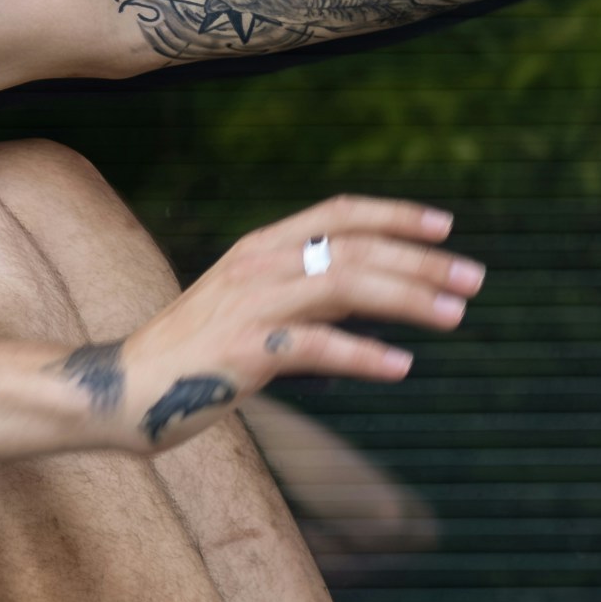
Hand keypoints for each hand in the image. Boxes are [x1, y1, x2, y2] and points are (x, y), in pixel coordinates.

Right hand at [106, 196, 482, 446]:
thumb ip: (306, 293)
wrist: (126, 388)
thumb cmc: (197, 353)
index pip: (339, 213)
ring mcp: (251, 305)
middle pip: (355, 247)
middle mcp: (259, 264)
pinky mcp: (245, 351)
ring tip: (456, 316)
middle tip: (474, 278)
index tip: (446, 226)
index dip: (396, 215)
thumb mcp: (252, 306)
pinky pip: (318, 347)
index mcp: (261, 246)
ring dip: (409, 299)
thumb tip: (374, 294)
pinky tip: (400, 366)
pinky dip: (365, 355)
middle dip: (422, 260)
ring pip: (345, 285)